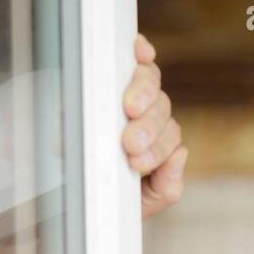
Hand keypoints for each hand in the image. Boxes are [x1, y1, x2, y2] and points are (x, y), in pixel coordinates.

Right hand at [122, 33, 186, 218]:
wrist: (73, 194)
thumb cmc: (107, 196)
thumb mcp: (142, 203)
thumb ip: (167, 187)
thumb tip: (180, 155)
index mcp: (160, 144)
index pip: (170, 138)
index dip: (158, 150)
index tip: (136, 163)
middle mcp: (151, 117)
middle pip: (162, 111)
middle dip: (149, 128)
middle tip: (131, 142)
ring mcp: (134, 95)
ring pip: (152, 84)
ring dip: (144, 93)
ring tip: (130, 109)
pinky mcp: (113, 77)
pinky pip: (139, 60)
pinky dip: (143, 53)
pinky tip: (141, 50)